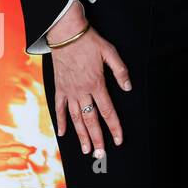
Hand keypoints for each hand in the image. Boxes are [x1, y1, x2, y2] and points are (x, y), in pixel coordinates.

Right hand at [47, 3, 130, 158]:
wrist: (66, 34)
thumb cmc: (89, 42)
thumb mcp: (110, 52)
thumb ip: (120, 71)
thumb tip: (128, 87)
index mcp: (97, 84)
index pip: (108, 111)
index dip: (114, 126)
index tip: (118, 139)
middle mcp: (82, 91)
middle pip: (91, 120)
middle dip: (97, 138)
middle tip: (100, 153)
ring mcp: (69, 91)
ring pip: (76, 118)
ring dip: (81, 135)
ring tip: (86, 148)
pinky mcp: (59, 88)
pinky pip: (60, 108)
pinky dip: (61, 121)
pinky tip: (63, 133)